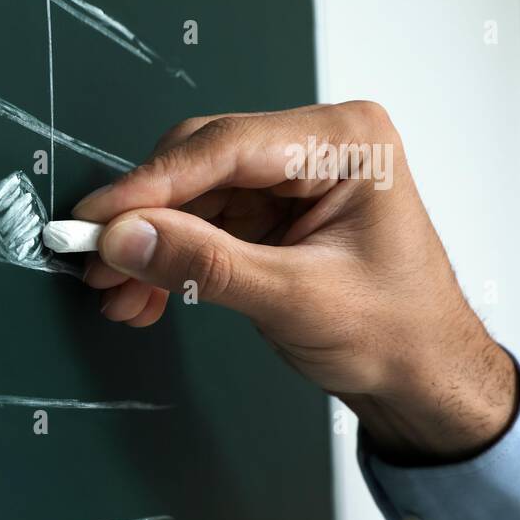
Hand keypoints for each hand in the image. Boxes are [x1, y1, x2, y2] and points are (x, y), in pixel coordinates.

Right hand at [73, 101, 515, 462]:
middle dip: (143, 218)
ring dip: (146, 246)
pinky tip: (141, 296)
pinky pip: (198, 226)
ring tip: (115, 295)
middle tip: (96, 263)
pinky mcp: (268, 213)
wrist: (424, 378)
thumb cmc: (397, 333)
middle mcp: (313, 147)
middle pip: (198, 164)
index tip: (94, 219)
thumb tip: (125, 238)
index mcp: (344, 142)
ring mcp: (288, 180)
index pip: (225, 148)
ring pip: (189, 198)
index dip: (150, 184)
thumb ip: (204, 265)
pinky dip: (166, 260)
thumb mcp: (295, 299)